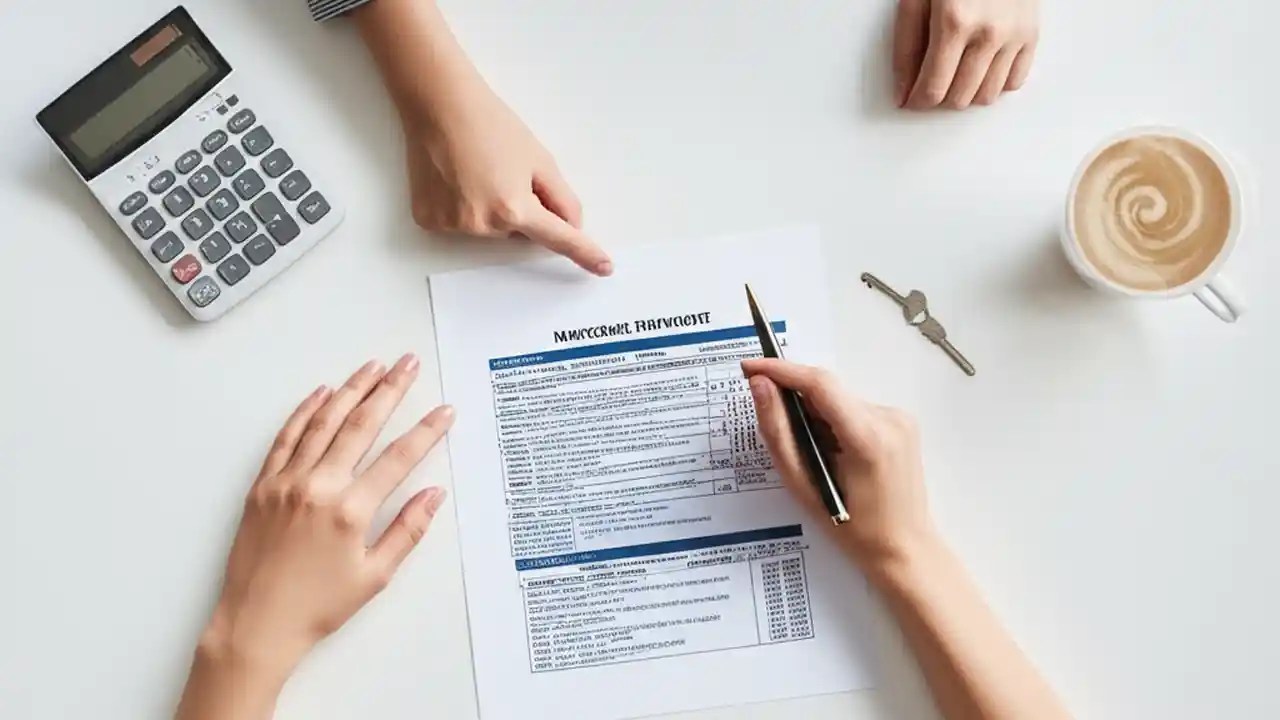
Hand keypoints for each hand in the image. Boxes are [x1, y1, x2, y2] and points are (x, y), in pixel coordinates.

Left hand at [199, 355, 453, 676]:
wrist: (255, 624)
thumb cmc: (316, 607)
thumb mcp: (375, 575)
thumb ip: (407, 530)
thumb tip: (433, 495)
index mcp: (350, 511)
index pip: (399, 458)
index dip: (426, 431)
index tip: (444, 411)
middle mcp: (318, 487)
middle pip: (361, 425)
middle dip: (390, 390)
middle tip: (408, 366)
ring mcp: (286, 482)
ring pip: (324, 422)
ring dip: (350, 390)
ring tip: (372, 367)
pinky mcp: (262, 486)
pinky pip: (286, 438)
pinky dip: (304, 412)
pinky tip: (321, 393)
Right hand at [402, 85, 612, 275]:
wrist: (439, 106)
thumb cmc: (491, 125)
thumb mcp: (539, 160)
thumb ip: (562, 199)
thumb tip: (572, 226)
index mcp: (513, 208)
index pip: (557, 238)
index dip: (583, 252)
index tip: (604, 267)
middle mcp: (483, 225)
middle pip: (519, 232)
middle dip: (521, 209)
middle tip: (504, 172)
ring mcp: (452, 226)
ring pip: (490, 230)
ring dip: (491, 209)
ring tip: (475, 170)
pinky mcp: (429, 221)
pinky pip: (460, 224)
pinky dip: (463, 207)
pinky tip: (455, 178)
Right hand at [742, 359, 936, 578]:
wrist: (904, 547)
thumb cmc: (851, 526)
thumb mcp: (803, 484)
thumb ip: (778, 431)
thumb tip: (760, 386)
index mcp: (867, 436)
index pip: (818, 383)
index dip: (780, 370)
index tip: (749, 367)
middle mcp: (890, 418)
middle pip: (828, 390)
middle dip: (796, 400)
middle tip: (777, 428)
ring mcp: (900, 418)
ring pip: (840, 399)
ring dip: (817, 414)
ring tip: (815, 456)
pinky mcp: (902, 422)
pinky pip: (855, 409)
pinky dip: (836, 422)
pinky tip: (835, 455)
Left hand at [893, 0, 1038, 109]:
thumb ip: (906, 47)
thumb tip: (902, 92)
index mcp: (954, 21)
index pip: (934, 88)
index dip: (917, 100)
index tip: (910, 99)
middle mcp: (989, 32)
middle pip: (960, 98)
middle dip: (939, 97)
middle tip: (930, 80)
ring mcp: (1014, 35)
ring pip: (987, 96)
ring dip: (966, 94)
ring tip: (955, 74)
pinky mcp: (1031, 34)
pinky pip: (1014, 82)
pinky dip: (995, 84)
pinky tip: (980, 69)